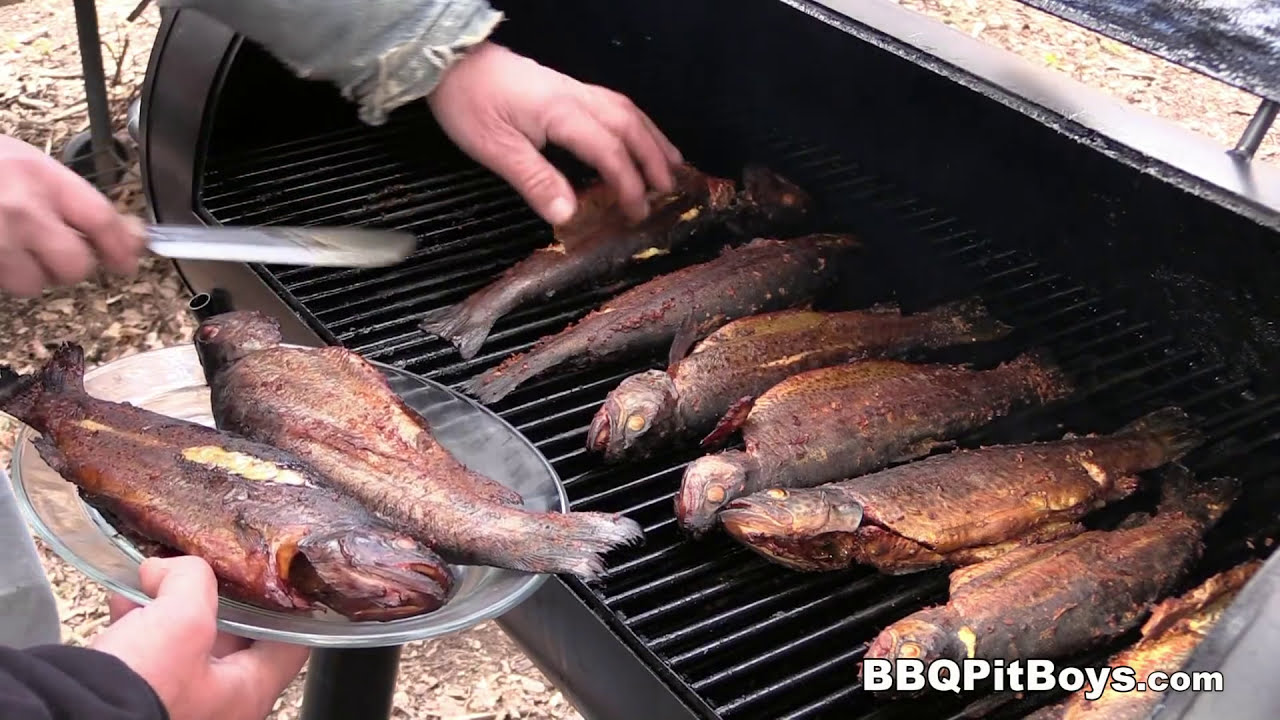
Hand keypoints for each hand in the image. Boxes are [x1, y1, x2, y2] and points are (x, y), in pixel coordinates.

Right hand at [0, 134, 144, 297]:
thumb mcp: (25, 162)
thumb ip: (71, 198)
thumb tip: (126, 234)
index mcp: (39, 177)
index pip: (100, 220)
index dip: (121, 247)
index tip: (127, 261)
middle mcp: (19, 209)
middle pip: (74, 265)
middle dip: (70, 268)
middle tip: (57, 256)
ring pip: (32, 284)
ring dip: (27, 275)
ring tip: (11, 250)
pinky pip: (1, 283)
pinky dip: (2, 273)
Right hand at [91, 556, 310, 719]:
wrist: (67, 716)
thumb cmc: (140, 686)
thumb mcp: (183, 620)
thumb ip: (193, 581)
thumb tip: (171, 567)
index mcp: (246, 693)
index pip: (290, 645)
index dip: (288, 607)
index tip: (282, 576)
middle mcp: (219, 704)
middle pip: (236, 637)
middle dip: (217, 597)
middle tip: (209, 565)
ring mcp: (180, 701)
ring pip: (187, 640)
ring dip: (172, 604)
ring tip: (157, 574)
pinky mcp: (141, 694)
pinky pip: (150, 652)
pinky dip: (140, 622)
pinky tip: (124, 597)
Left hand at [428, 42, 682, 225]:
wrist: (449, 60)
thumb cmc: (467, 104)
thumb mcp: (494, 149)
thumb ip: (534, 181)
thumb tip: (569, 216)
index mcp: (561, 113)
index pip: (609, 150)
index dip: (629, 183)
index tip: (637, 212)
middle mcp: (576, 97)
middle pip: (629, 125)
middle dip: (654, 158)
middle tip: (671, 189)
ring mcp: (572, 89)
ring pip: (626, 110)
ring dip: (652, 137)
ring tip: (671, 163)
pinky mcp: (563, 88)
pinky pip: (613, 104)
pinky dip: (635, 124)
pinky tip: (636, 137)